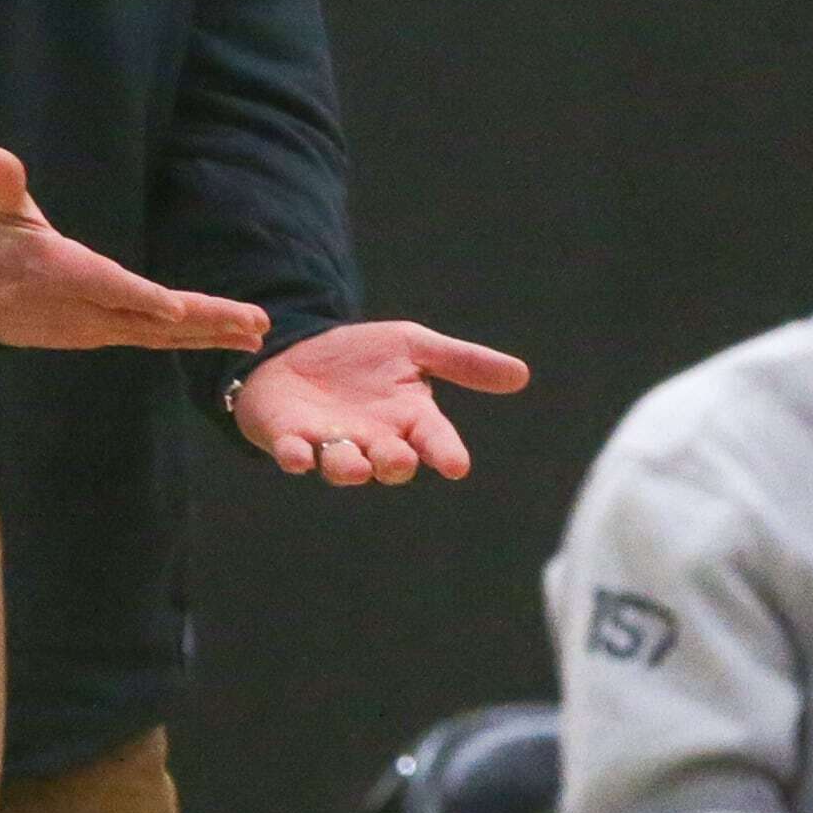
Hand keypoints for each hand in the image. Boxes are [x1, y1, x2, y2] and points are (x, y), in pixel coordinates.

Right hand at [0, 147, 270, 353]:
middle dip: (204, 320)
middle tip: (254, 322)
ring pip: (160, 334)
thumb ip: (4, 184)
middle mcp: (84, 308)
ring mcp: (96, 328)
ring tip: (256, 331)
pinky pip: (155, 338)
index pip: (106, 286)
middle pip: (151, 319)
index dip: (140, 297)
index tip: (175, 308)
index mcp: (61, 273)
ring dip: (210, 333)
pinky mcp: (105, 334)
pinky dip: (192, 338)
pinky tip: (227, 337)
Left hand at [236, 319, 530, 483]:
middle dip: (394, 464)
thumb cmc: (363, 356)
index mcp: (409, 419)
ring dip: (348, 466)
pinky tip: (298, 455)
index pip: (434, 440)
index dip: (445, 453)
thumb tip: (522, 374)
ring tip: (354, 464)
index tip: (457, 465)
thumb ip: (462, 362)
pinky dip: (296, 457)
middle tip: (399, 458)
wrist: (301, 350)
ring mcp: (331, 444)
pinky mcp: (291, 439)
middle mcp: (374, 440)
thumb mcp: (413, 345)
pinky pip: (294, 454)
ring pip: (344, 465)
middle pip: (390, 462)